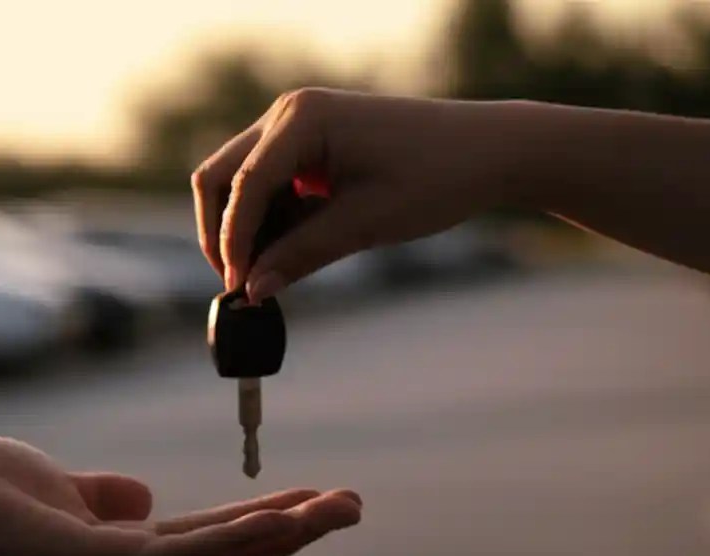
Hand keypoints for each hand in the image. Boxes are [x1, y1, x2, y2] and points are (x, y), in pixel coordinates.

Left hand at [0, 435, 361, 555]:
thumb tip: (142, 498)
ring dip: (286, 537)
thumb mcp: (67, 488)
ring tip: (340, 509)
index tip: (315, 499)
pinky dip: (238, 540)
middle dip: (295, 533)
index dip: (267, 523)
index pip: (213, 540)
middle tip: (353, 506)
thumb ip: (107, 496)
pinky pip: (185, 555)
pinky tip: (281, 521)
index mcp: (126, 554)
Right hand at [192, 88, 516, 301]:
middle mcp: (290, 112)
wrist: (489, 152)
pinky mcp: (309, 142)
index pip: (244, 186)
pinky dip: (270, 219)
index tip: (239, 288)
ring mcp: (297, 123)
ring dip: (247, 228)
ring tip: (271, 272)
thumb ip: (301, 255)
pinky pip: (268, 183)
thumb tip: (252, 290)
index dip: (234, 241)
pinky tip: (291, 250)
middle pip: (221, 176)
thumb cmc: (436, 177)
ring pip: (239, 181)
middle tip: (241, 282)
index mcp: (302, 119)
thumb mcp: (364, 224)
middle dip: (224, 231)